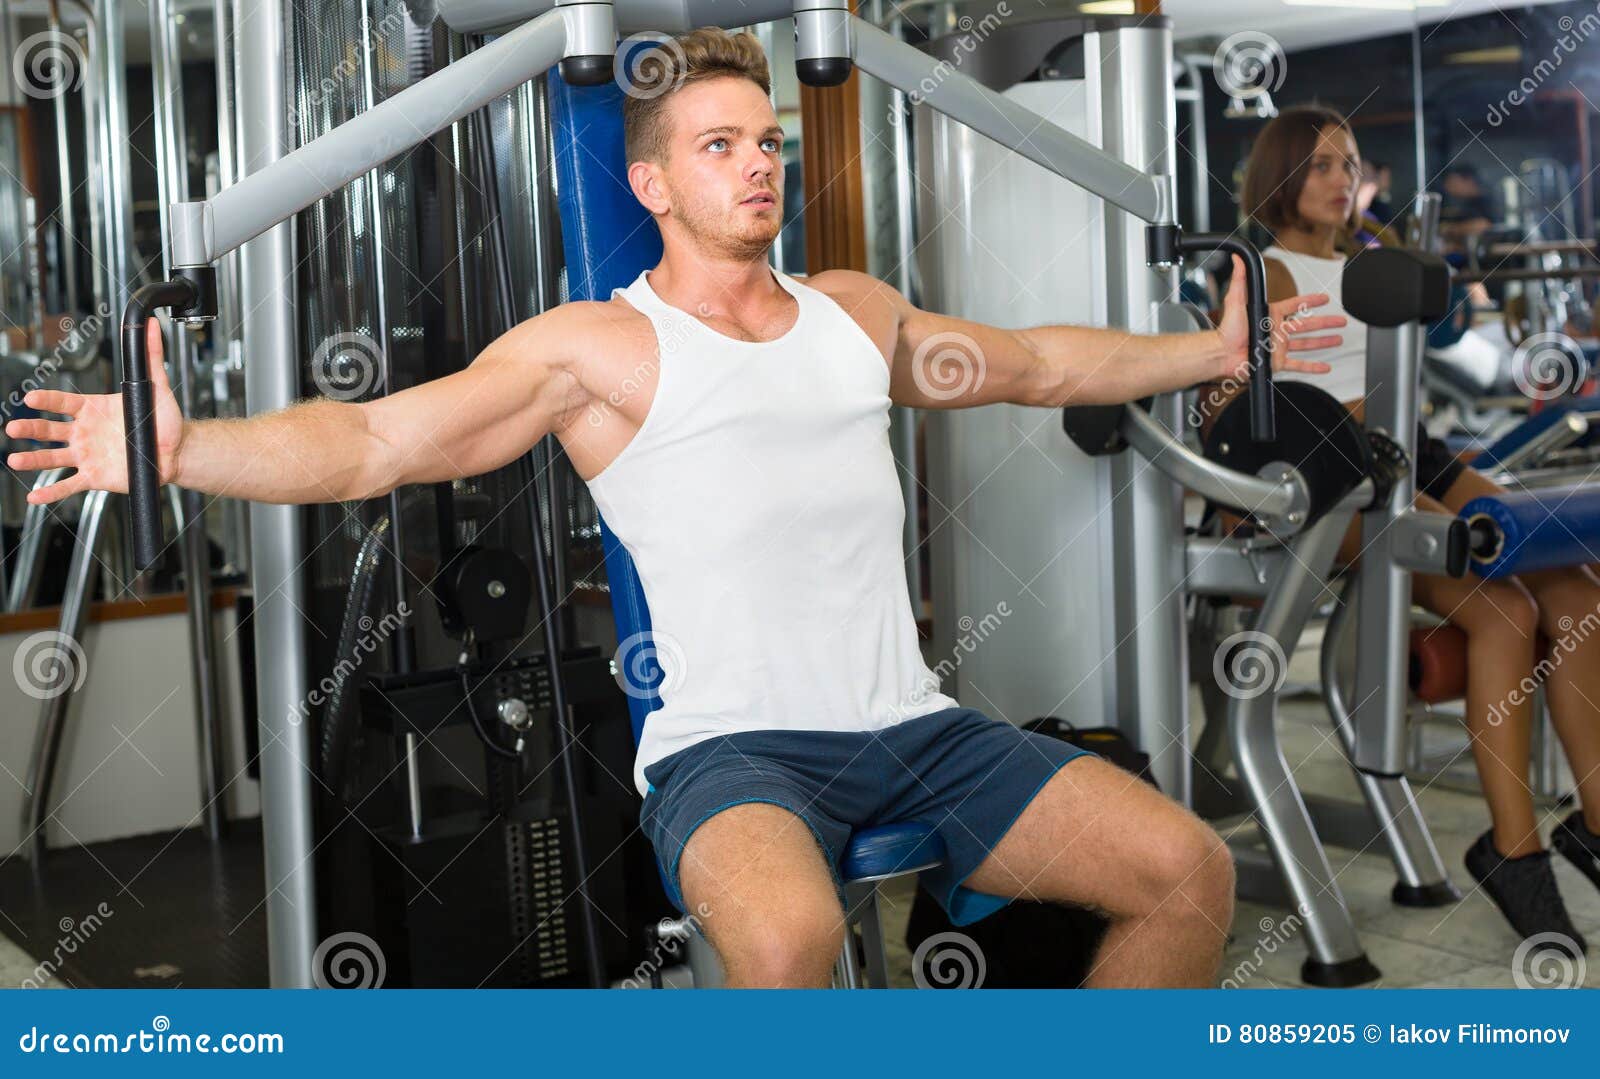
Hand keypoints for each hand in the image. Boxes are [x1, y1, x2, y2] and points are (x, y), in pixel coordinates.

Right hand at [4, 320, 185, 505]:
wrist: (176, 452)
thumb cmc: (164, 420)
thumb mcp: (157, 386)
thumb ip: (150, 357)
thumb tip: (151, 325)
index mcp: (93, 409)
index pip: (64, 403)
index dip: (47, 401)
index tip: (32, 398)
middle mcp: (84, 432)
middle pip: (50, 429)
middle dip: (31, 429)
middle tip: (13, 428)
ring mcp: (87, 455)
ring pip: (53, 457)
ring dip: (33, 459)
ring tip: (14, 460)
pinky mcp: (94, 477)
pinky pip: (69, 485)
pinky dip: (51, 493)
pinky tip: (34, 497)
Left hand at [1215, 254, 1346, 382]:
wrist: (1222, 354)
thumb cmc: (1227, 330)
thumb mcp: (1236, 300)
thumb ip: (1240, 279)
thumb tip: (1238, 258)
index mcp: (1271, 315)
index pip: (1296, 305)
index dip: (1311, 301)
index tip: (1325, 298)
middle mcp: (1277, 331)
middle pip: (1308, 325)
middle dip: (1326, 322)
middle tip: (1341, 320)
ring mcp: (1279, 348)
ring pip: (1307, 344)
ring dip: (1324, 342)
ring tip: (1338, 339)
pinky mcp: (1277, 363)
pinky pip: (1299, 365)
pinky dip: (1312, 367)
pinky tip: (1324, 367)